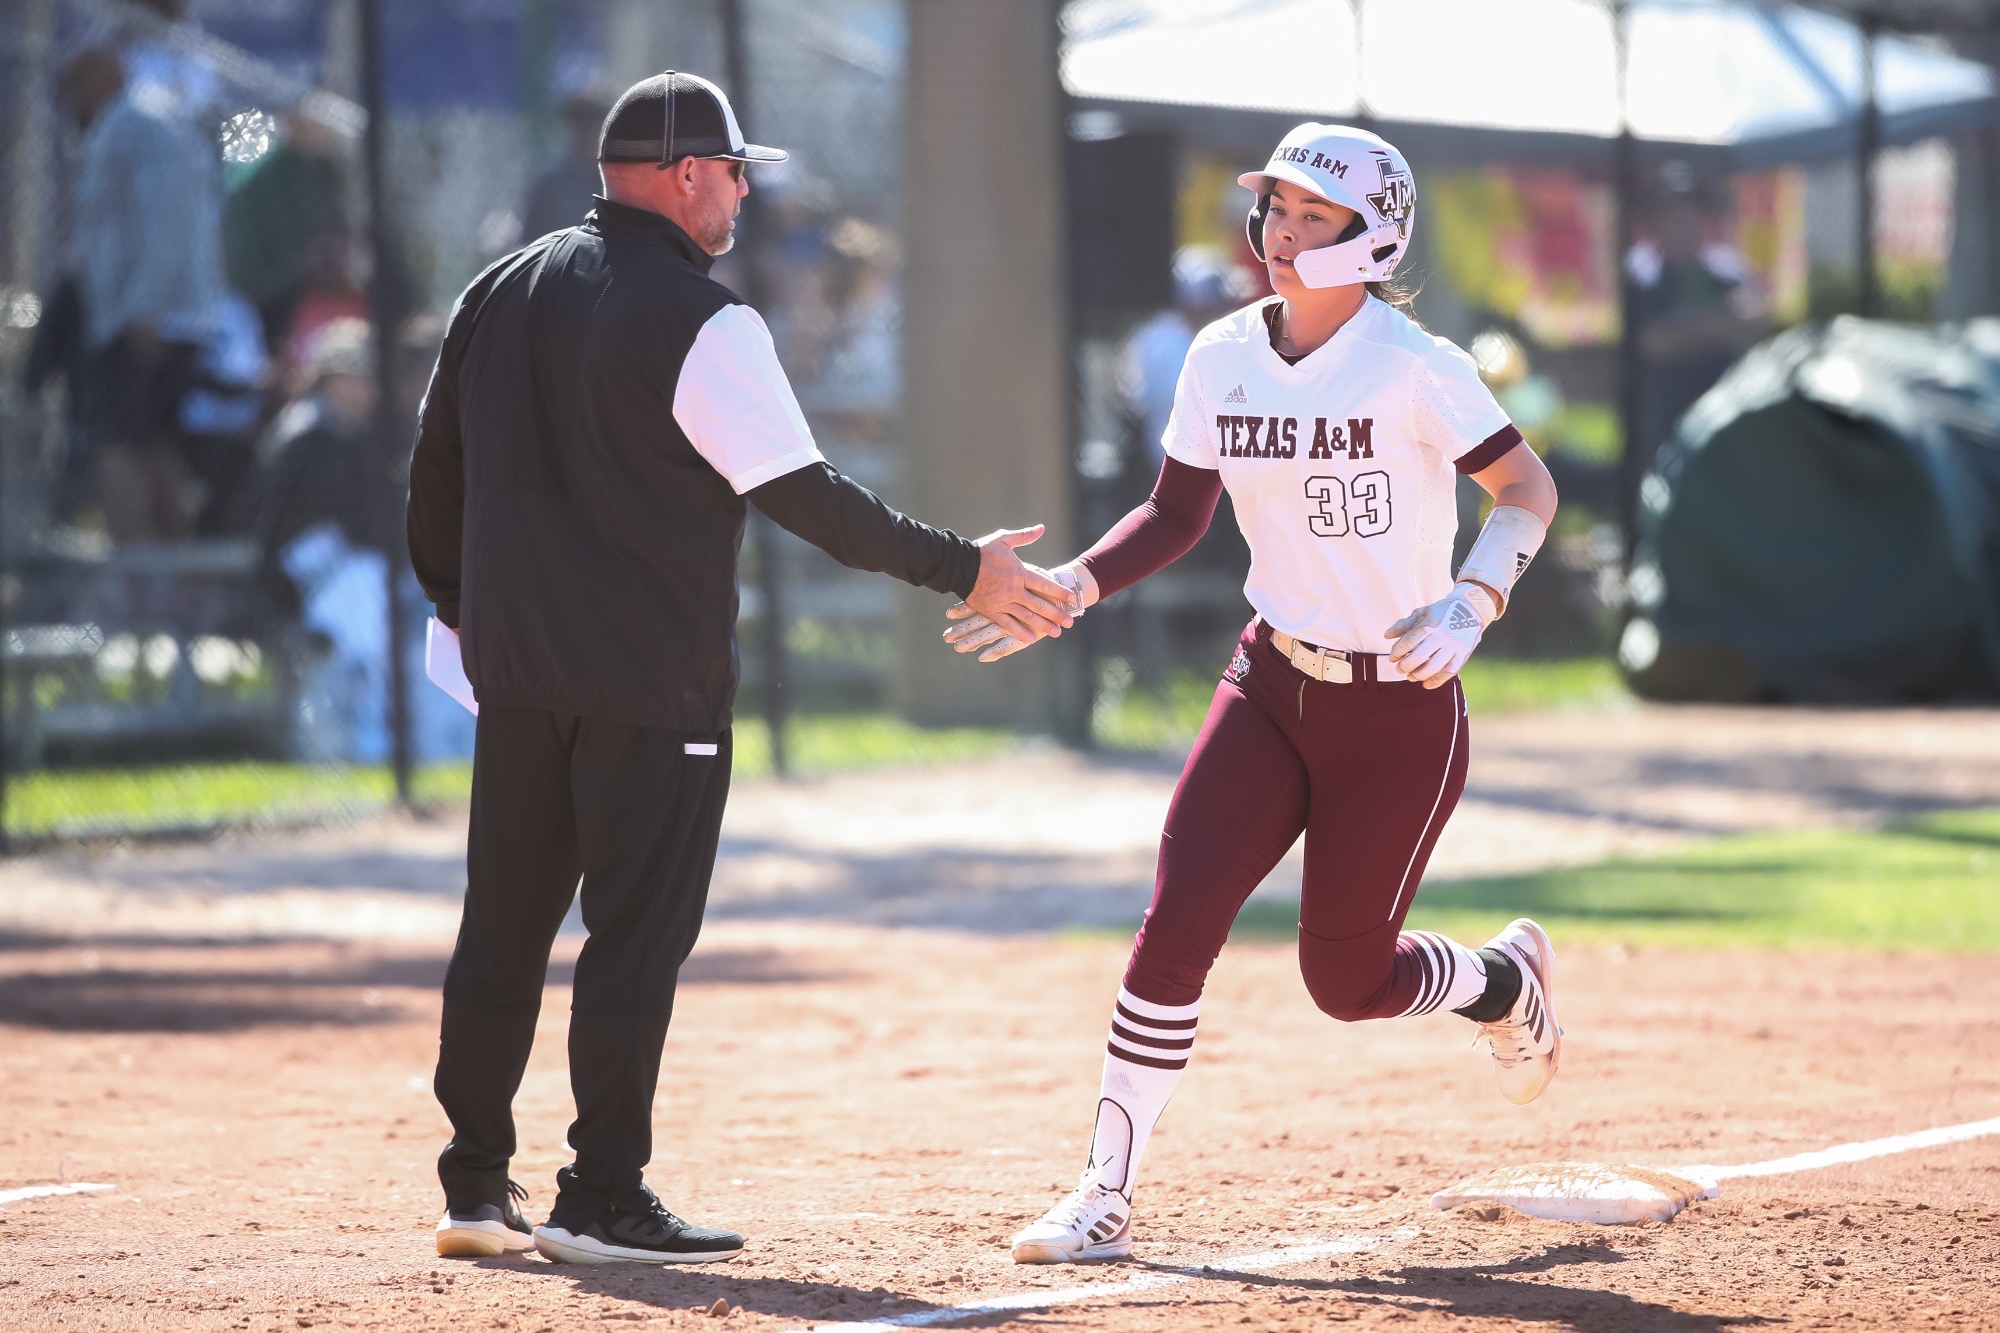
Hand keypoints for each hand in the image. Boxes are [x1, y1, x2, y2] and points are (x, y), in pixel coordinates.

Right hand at [963, 527, 1074, 647]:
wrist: (958, 566)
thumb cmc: (982, 551)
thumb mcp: (1004, 540)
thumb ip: (1024, 536)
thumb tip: (1041, 528)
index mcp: (1019, 572)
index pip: (1045, 584)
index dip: (1060, 592)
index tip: (1072, 598)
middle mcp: (1014, 590)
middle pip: (1040, 604)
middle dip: (1057, 614)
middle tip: (1070, 621)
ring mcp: (1003, 602)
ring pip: (1027, 617)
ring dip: (1043, 625)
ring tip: (1057, 632)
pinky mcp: (992, 611)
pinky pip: (1008, 624)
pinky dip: (1020, 632)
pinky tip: (1032, 639)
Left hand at [1385, 582, 1494, 687]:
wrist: (1471, 610)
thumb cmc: (1441, 612)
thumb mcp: (1422, 613)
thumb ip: (1404, 624)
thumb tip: (1387, 636)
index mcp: (1431, 623)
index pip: (1409, 641)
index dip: (1397, 652)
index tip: (1393, 657)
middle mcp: (1443, 635)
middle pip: (1420, 656)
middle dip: (1405, 665)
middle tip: (1399, 668)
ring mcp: (1454, 646)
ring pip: (1434, 667)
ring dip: (1419, 675)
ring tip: (1411, 676)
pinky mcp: (1463, 655)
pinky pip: (1449, 672)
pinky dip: (1436, 681)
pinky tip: (1426, 684)